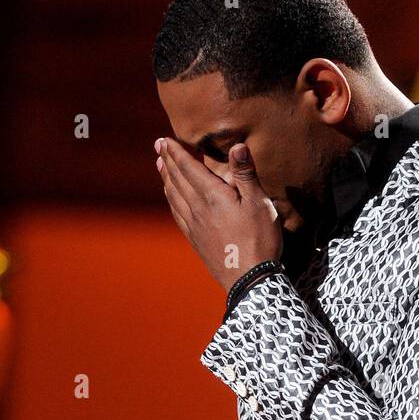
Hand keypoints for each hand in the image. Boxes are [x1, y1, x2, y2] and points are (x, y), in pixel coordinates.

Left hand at [155, 137, 282, 291]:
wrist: (249, 280)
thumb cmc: (259, 240)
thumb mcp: (260, 204)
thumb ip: (246, 174)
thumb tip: (237, 145)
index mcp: (212, 196)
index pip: (188, 168)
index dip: (176, 152)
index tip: (164, 140)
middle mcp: (197, 209)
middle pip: (177, 180)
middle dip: (169, 161)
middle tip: (158, 146)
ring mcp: (194, 226)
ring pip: (174, 197)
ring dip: (167, 179)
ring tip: (161, 167)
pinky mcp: (196, 241)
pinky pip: (177, 215)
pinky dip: (171, 201)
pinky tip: (172, 199)